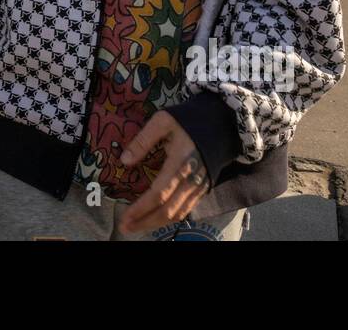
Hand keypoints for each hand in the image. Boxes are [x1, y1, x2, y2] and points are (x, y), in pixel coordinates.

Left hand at [116, 111, 211, 233]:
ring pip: (179, 213)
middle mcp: (191, 179)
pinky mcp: (204, 188)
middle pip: (168, 209)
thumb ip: (143, 140)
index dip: (141, 207)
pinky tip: (157, 219)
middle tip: (125, 228)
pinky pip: (187, 209)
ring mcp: (200, 186)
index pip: (159, 193)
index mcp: (180, 162)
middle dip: (146, 221)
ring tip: (137, 227)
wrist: (224, 122)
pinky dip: (171, 218)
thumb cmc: (190, 119)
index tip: (124, 216)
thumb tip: (124, 161)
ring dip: (157, 223)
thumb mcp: (163, 120)